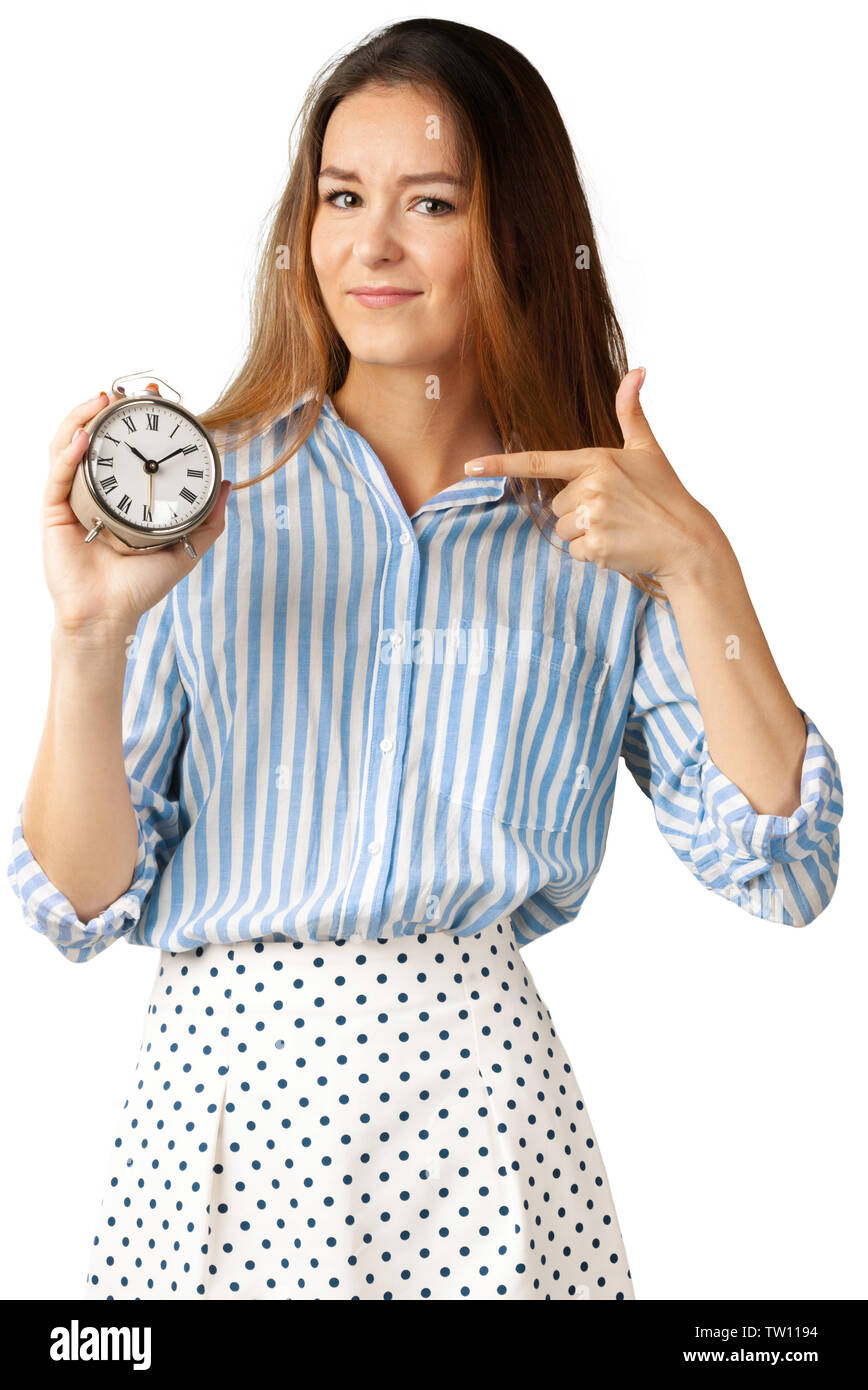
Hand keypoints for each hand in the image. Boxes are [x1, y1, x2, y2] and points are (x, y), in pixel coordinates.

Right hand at [42, 389, 231, 637]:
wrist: (109, 616)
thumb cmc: (139, 587)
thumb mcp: (184, 549)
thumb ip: (208, 520)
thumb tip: (227, 484)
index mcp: (120, 494)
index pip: (123, 446)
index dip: (134, 419)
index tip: (154, 398)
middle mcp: (93, 491)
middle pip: (92, 437)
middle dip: (107, 408)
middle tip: (127, 391)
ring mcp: (70, 498)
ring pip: (67, 446)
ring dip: (82, 418)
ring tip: (102, 401)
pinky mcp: (54, 511)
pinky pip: (57, 474)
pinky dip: (68, 451)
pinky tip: (84, 437)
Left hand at [463, 368, 723, 582]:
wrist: (687, 540)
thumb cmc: (666, 493)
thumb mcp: (647, 450)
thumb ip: (631, 413)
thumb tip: (637, 371)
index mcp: (596, 459)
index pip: (538, 461)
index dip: (500, 464)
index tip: (468, 467)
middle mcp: (591, 485)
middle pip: (555, 506)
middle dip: (578, 512)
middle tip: (614, 512)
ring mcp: (593, 516)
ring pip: (562, 530)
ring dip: (584, 534)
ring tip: (617, 528)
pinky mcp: (597, 545)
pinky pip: (575, 552)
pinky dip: (593, 554)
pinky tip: (618, 545)